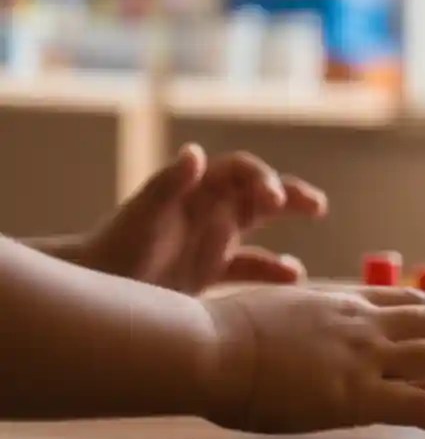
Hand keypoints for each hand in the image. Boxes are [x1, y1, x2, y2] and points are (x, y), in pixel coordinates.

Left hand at [81, 144, 327, 293]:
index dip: (262, 179)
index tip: (275, 199)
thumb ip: (169, 183)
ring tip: (313, 228)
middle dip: (290, 194)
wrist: (94, 286)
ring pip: (261, 225)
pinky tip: (294, 279)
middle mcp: (209, 209)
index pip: (240, 171)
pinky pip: (252, 267)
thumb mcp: (143, 216)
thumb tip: (195, 151)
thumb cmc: (115, 247)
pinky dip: (275, 270)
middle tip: (315, 206)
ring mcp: (212, 240)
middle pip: (259, 192)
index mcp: (196, 190)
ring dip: (289, 225)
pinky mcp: (211, 271)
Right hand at [201, 286, 424, 438]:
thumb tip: (286, 327)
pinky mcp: (359, 397)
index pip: (401, 300)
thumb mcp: (266, 310)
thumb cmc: (217, 332)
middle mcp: (363, 324)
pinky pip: (422, 407)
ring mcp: (365, 358)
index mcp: (339, 301)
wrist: (209, 345)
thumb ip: (292, 318)